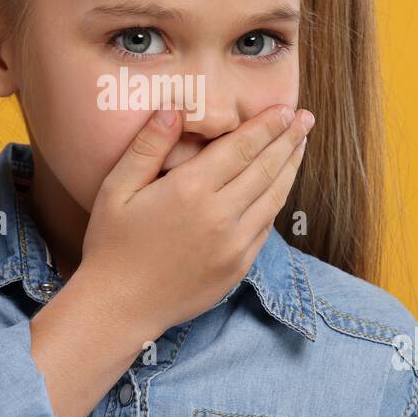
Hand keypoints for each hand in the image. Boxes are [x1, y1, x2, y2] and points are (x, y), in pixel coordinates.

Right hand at [74, 103, 313, 340]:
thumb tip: (173, 109)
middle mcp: (220, 216)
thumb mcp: (116, 189)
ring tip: (301, 145)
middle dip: (288, 139)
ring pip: (273, 197)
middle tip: (305, 118)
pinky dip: (276, 201)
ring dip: (290, 168)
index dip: (266, 126)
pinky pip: (265, 227)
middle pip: (265, 168)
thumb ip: (147, 146)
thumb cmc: (111, 244)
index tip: (283, 108)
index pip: (241, 148)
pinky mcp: (238, 267)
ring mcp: (234, 245)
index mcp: (190, 191)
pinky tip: (278, 186)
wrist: (120, 307)